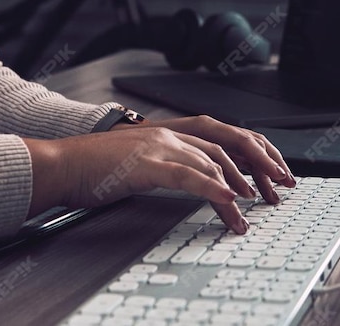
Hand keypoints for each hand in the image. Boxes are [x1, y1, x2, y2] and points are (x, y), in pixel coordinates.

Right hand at [21, 117, 294, 233]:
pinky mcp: (147, 164)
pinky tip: (230, 204)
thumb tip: (193, 181)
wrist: (59, 163)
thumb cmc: (92, 167)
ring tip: (254, 208)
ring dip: (240, 186)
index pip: (223, 136)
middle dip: (259, 167)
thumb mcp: (137, 161)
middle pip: (227, 145)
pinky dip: (214, 190)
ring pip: (214, 162)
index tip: (273, 173)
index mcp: (168, 131)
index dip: (252, 153)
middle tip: (280, 189)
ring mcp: (158, 146)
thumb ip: (165, 164)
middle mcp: (168, 132)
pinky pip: (190, 177)